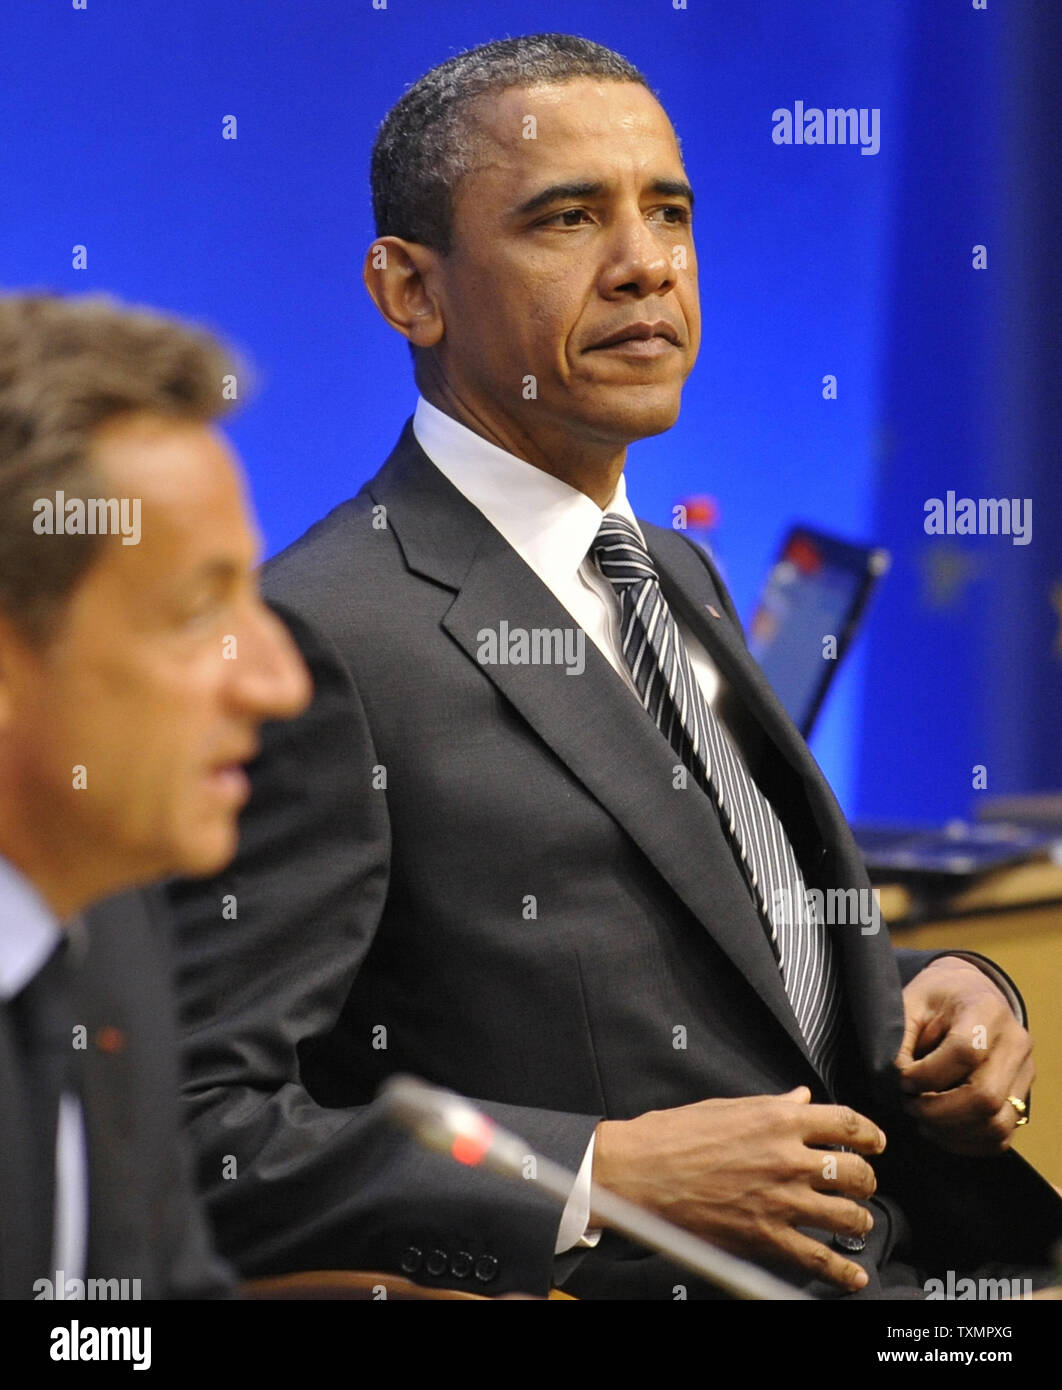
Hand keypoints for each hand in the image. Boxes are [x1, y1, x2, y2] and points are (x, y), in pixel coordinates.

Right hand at [592, 1087, 885, 1291]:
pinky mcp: (766, 1236)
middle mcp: (788, 1158)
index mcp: (779, 1120)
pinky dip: (842, 1270)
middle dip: (866, 1180)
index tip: (875, 1143)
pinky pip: (818, 1257)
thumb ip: (773, 1105)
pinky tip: (854, 1275)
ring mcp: (780, 1200)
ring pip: (846, 1215)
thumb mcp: (728, 1107)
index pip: (847, 1123)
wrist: (639, 1171)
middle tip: (862, 1184)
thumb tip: (802, 1098)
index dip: (870, 1135)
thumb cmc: (676, 1134)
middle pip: (855, 1172)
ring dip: (858, 1219)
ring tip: (856, 1220)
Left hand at [895, 955, 1033, 1155]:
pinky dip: (969, 1142)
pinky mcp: (1021, 1096)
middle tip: (909, 1106)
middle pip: (985, 1097)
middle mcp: (1014, 1043)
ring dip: (953, 1131)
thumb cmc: (935, 999)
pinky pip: (1002, 1135)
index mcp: (986, 1011)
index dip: (927, 1075)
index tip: (902, 1079)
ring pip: (997, 1123)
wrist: (967, 993)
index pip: (965, 1053)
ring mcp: (1024, 1072)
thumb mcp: (909, 1003)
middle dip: (938, 1111)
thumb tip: (896, 1081)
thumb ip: (899, 1040)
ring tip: (922, 1118)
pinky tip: (940, 1130)